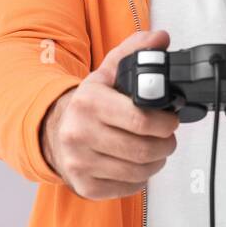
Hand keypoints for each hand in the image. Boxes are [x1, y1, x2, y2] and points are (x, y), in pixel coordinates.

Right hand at [40, 30, 180, 199]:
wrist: (55, 130)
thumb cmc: (88, 104)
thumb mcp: (108, 73)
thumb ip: (136, 52)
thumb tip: (160, 38)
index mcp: (89, 101)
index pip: (140, 119)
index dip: (165, 122)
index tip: (171, 120)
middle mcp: (80, 133)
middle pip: (143, 149)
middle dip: (166, 144)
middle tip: (167, 137)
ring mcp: (80, 162)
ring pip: (138, 171)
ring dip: (156, 162)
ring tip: (155, 150)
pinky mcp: (85, 185)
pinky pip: (128, 188)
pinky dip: (140, 178)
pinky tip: (136, 164)